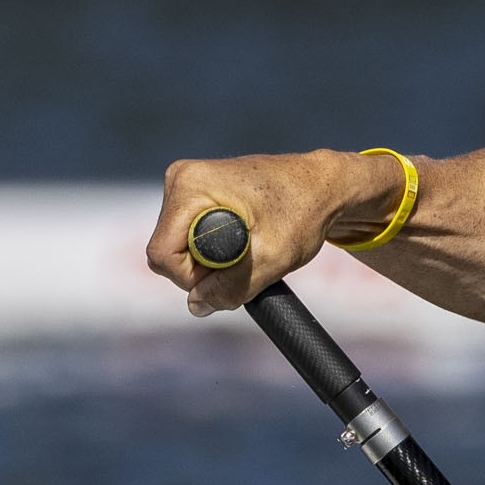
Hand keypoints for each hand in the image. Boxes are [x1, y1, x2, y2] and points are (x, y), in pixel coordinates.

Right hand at [149, 152, 399, 315]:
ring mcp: (185, 184)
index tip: (234, 269)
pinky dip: (212, 250)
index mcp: (190, 186)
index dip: (195, 278)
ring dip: (209, 262)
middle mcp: (180, 179)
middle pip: (167, 252)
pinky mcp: (194, 193)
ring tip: (249, 245)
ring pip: (177, 248)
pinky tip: (242, 239)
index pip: (164, 255)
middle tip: (246, 259)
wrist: (321, 185)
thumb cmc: (302, 212)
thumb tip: (197, 306)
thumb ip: (231, 288)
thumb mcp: (271, 258)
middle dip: (203, 270)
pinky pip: (187, 238)